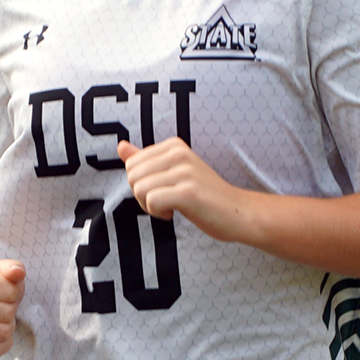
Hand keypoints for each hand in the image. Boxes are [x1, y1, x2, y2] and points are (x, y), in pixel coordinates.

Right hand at [0, 259, 24, 358]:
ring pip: (3, 333)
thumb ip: (14, 268)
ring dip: (9, 326)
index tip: (7, 290)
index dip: (16, 293)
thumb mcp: (6, 270)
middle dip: (12, 310)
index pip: (11, 292)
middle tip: (4, 306)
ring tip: (0, 318)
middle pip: (7, 313)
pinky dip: (4, 344)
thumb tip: (17, 273)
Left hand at [116, 138, 254, 243]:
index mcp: (174, 145)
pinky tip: (174, 213)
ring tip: (172, 206)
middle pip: (132, 176)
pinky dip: (158, 213)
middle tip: (166, 200)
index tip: (164, 189)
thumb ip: (146, 159)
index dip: (141, 183)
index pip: (131, 163)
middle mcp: (179, 153)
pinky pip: (151, 201)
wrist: (238, 212)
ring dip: (150, 206)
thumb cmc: (205, 195)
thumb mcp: (174, 172)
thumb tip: (120, 146)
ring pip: (139, 189)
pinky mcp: (188, 192)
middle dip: (142, 195)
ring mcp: (185, 171)